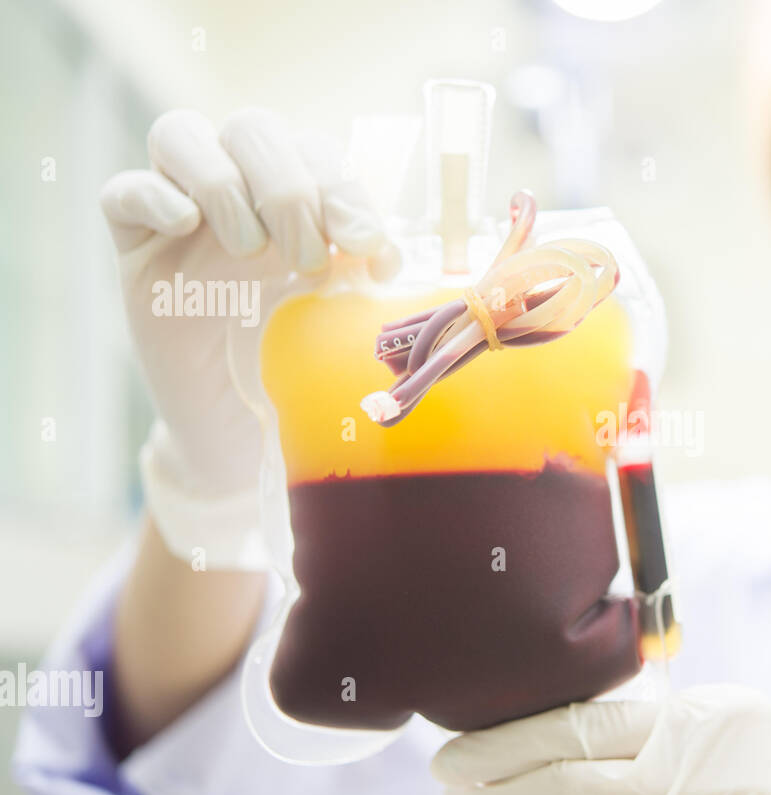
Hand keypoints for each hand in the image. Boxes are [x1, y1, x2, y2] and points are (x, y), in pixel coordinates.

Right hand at [101, 107, 397, 564]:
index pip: (315, 152)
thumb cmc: (299, 363)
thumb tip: (387, 255)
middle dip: (288, 188)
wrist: (244, 429)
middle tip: (308, 260)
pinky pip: (122, 191)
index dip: (342, 187)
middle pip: (252, 128)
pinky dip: (155, 196)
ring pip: (180, 133)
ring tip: (251, 253)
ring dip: (225, 184)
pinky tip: (186, 227)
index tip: (364, 246)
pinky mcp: (134, 248)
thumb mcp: (340, 319)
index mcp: (298, 198)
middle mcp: (240, 190)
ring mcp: (181, 211)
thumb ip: (363, 280)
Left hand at [432, 684, 770, 794]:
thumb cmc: (742, 745)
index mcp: (686, 727)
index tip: (457, 751)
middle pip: (567, 791)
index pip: (577, 735)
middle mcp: (685, 786)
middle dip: (497, 787)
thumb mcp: (699, 711)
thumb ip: (630, 716)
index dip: (506, 746)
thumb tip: (532, 722)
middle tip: (449, 781)